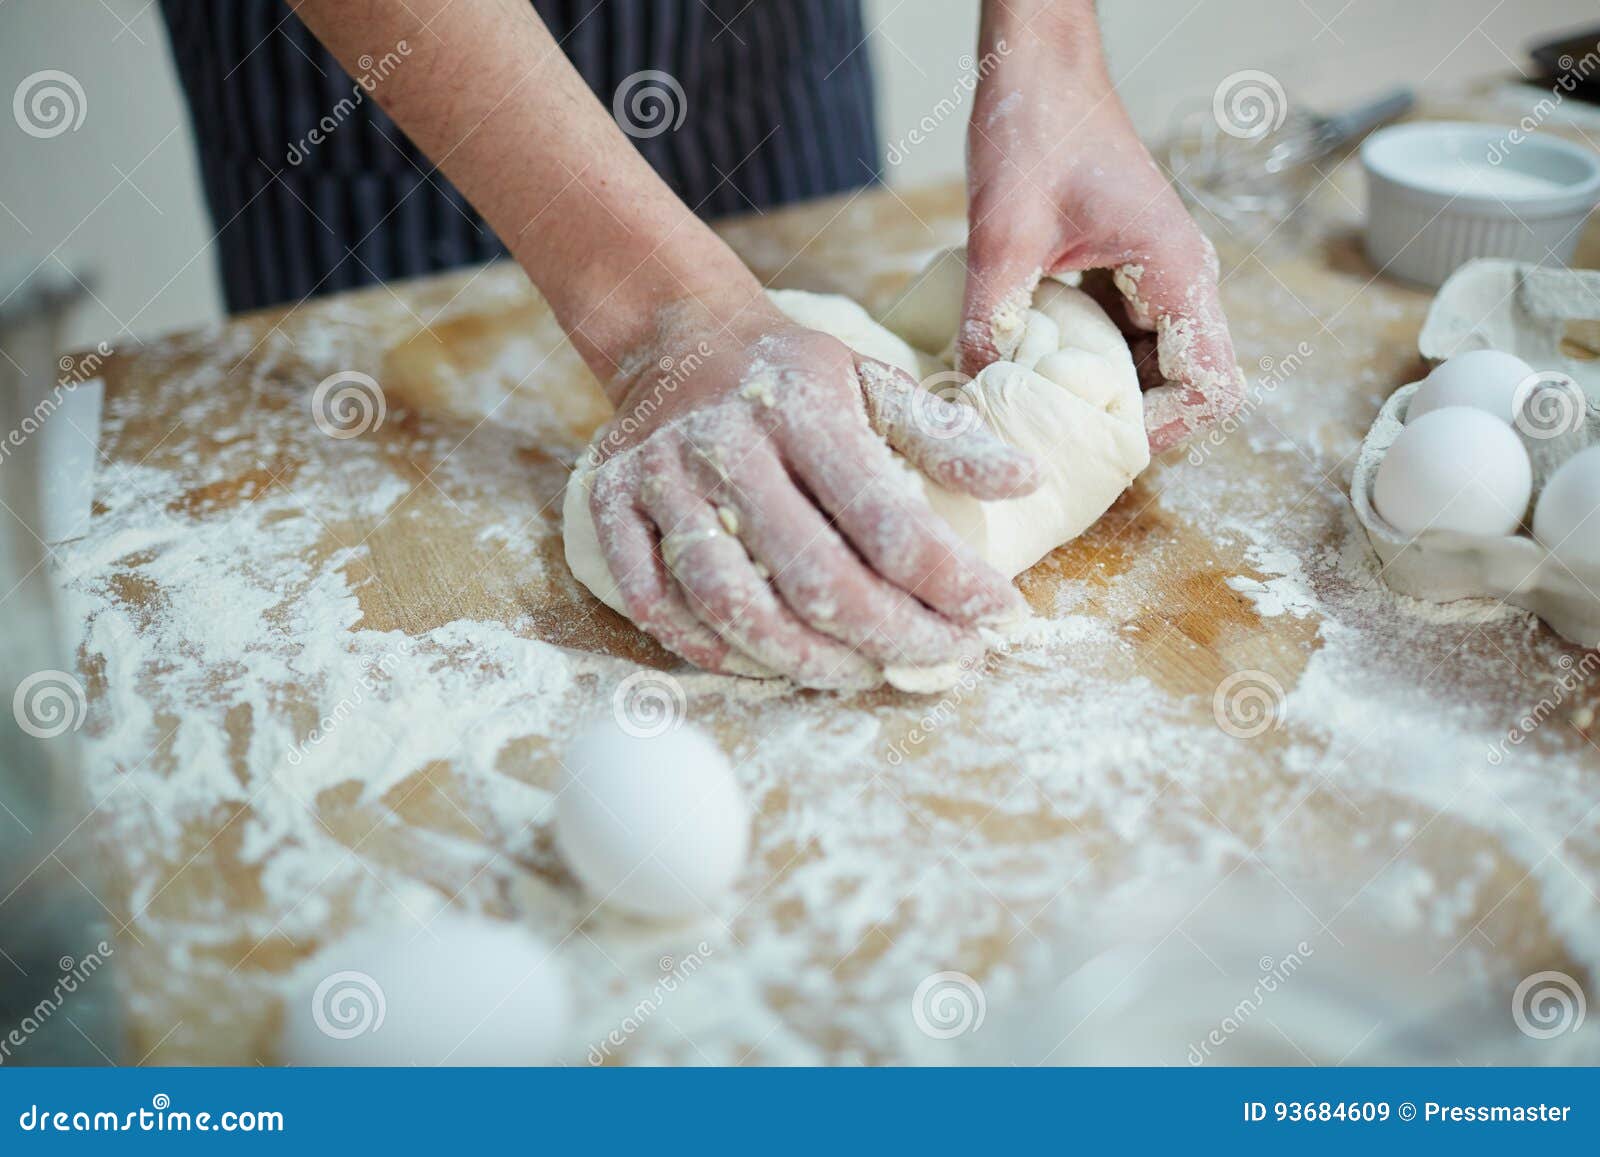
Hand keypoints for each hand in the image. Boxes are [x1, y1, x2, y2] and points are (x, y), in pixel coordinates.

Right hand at [587, 294, 1039, 687]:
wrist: (679, 341)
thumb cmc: (795, 377)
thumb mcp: (875, 381)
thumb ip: (945, 437)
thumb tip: (1027, 482)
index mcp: (801, 406)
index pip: (885, 517)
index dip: (947, 580)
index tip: (997, 614)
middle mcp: (724, 443)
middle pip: (811, 576)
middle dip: (889, 637)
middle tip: (944, 659)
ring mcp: (660, 479)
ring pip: (728, 602)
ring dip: (803, 660)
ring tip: (863, 673)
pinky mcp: (612, 509)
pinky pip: (654, 602)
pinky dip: (712, 649)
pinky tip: (769, 663)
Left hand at [961, 17, 1243, 453]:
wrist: (1037, 67)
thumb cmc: (1036, 127)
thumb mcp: (1002, 232)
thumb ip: (992, 317)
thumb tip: (976, 392)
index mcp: (1176, 271)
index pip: (1212, 385)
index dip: (1166, 430)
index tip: (1099, 442)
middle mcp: (1180, 279)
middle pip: (1186, 387)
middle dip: (1129, 424)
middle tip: (1060, 444)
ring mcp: (1156, 278)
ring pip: (1153, 368)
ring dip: (1106, 398)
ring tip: (1043, 418)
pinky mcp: (1125, 274)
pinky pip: (1121, 341)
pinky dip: (1086, 366)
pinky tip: (1033, 374)